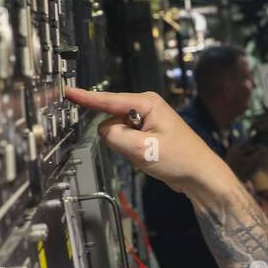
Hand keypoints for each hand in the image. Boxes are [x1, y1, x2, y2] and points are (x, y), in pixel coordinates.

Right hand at [64, 87, 230, 197]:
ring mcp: (146, 120)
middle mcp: (145, 107)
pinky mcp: (146, 133)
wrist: (200, 175)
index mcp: (146, 103)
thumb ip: (115, 137)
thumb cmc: (180, 160)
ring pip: (117, 132)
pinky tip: (148, 157)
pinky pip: (126, 140)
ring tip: (148, 154)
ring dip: (126, 146)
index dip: (86, 98)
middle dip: (118, 137)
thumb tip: (104, 131)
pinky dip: (131, 151)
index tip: (67, 91)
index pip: (108, 100)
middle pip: (112, 118)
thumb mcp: (143, 149)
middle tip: (140, 150)